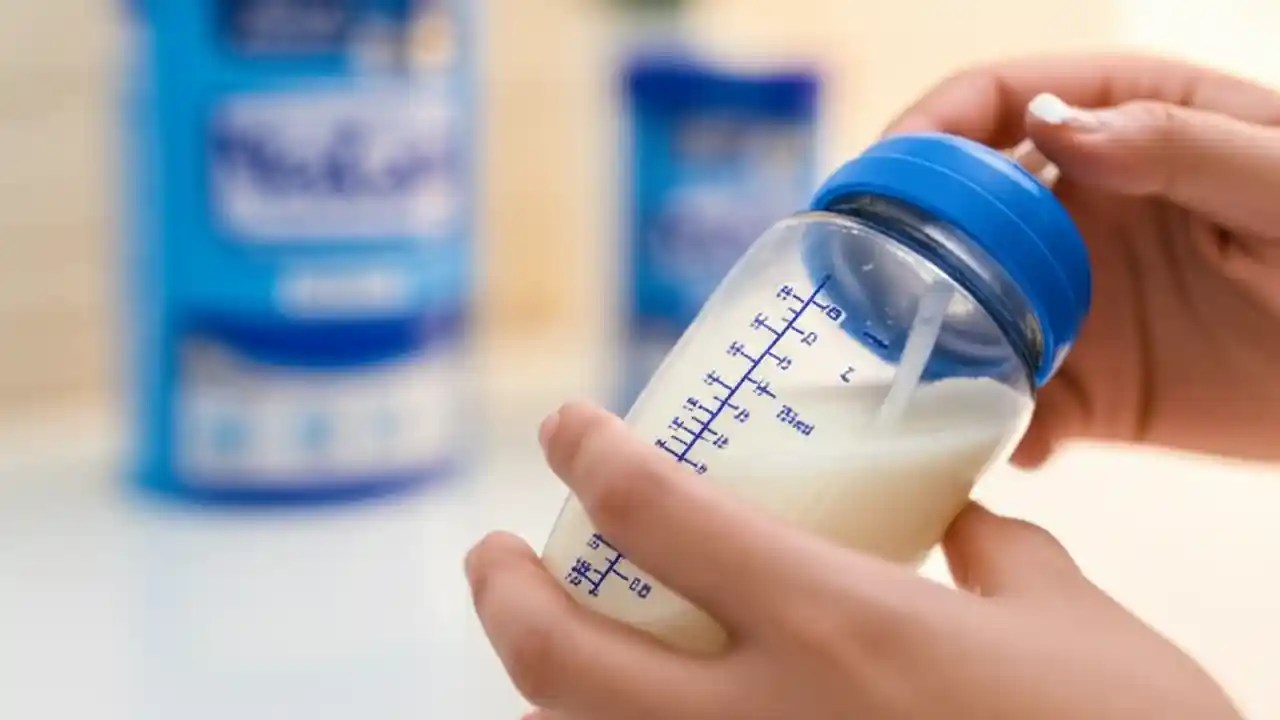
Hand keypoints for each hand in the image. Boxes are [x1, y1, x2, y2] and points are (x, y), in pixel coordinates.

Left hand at [467, 403, 1240, 719]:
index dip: (588, 454)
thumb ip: (997, 556)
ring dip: (541, 692)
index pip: (659, 513)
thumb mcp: (1068, 625)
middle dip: (499, 594)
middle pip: (559, 659)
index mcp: (837, 627)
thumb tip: (963, 524)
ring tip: (551, 647)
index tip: (562, 426)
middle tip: (488, 553)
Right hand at [886, 54, 1279, 465]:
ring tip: (905, 375)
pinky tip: (1000, 445)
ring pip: (969, 305)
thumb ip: (1177, 145)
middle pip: (958, 204)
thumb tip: (1054, 127)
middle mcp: (1084, 206)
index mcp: (1129, 124)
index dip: (928, 127)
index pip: (1001, 100)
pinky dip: (990, 424)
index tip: (879, 179)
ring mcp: (1078, 297)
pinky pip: (1013, 400)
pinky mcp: (1089, 385)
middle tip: (863, 287)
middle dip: (901, 239)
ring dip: (927, 338)